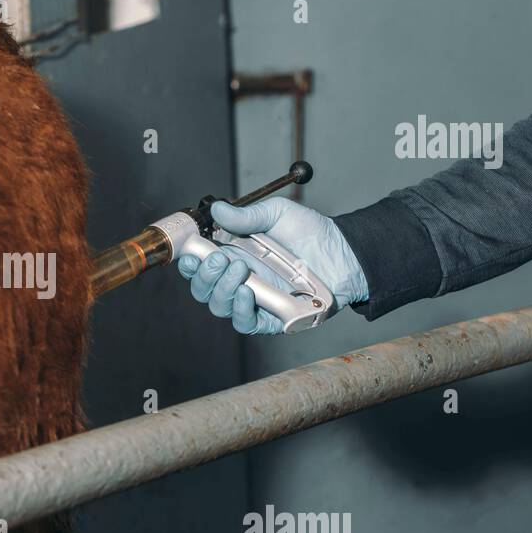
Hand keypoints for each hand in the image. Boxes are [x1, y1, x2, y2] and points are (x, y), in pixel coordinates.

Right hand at [177, 197, 368, 334]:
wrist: (343, 254)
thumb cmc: (311, 233)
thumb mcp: (277, 214)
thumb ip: (246, 216)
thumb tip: (217, 210)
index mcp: (232, 254)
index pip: (198, 264)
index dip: (188, 261)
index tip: (188, 251)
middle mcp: (237, 279)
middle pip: (202, 288)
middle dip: (203, 274)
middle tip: (218, 258)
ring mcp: (252, 299)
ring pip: (218, 305)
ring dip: (221, 288)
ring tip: (239, 269)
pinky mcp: (269, 318)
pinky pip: (243, 322)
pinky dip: (239, 309)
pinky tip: (247, 291)